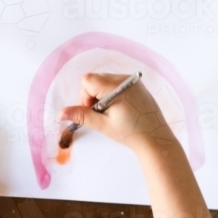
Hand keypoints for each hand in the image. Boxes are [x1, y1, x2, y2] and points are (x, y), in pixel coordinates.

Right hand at [59, 73, 175, 153]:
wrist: (155, 138)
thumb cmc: (131, 133)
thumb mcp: (103, 125)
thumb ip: (81, 116)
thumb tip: (61, 113)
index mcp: (116, 87)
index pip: (88, 80)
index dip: (85, 96)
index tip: (92, 111)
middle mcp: (125, 79)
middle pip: (95, 79)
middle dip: (92, 96)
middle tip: (100, 114)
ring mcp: (133, 81)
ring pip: (105, 81)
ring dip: (102, 95)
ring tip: (111, 113)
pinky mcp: (137, 85)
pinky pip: (117, 83)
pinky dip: (112, 94)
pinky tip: (120, 109)